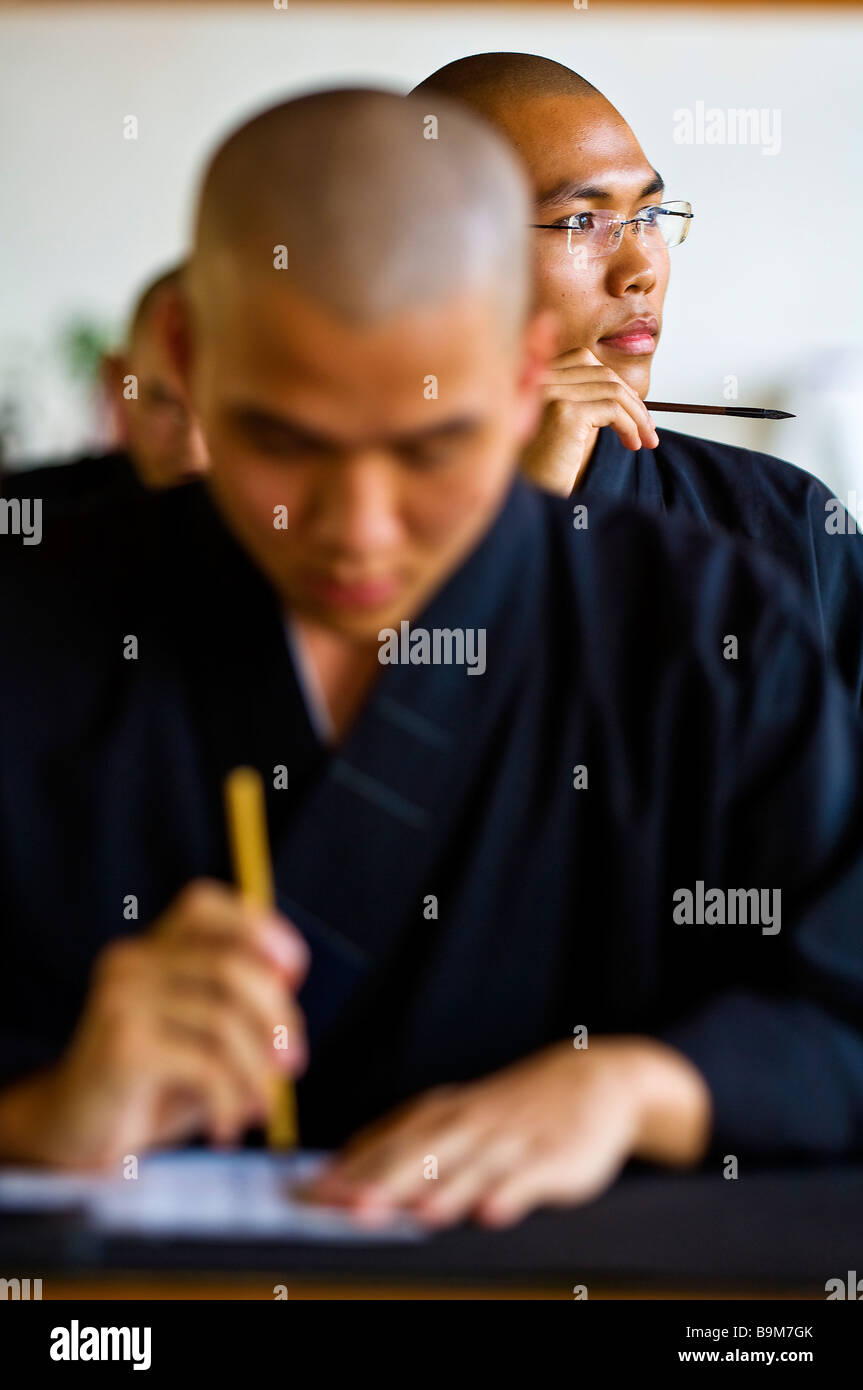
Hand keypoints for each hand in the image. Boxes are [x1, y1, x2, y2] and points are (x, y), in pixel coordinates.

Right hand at [0, 880, 308, 1167]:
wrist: (74, 1134)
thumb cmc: (149, 1085)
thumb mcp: (199, 1043)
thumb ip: (238, 1018)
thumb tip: (289, 1026)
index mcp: (148, 949)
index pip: (203, 904)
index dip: (259, 928)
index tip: (292, 974)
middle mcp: (130, 963)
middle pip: (228, 965)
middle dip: (276, 1014)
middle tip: (292, 1063)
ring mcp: (121, 1000)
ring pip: (223, 1019)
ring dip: (257, 1070)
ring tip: (263, 1105)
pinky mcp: (122, 1047)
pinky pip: (205, 1065)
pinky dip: (229, 1100)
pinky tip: (226, 1128)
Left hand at [302, 1037, 711, 1227]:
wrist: (593, 1078)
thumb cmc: (510, 1108)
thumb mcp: (454, 1116)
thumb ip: (403, 1144)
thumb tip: (341, 1173)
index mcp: (440, 1114)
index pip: (384, 1144)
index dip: (348, 1172)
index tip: (309, 1197)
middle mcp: (470, 1124)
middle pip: (422, 1154)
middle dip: (387, 1181)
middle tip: (351, 1207)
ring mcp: (512, 1140)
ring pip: (473, 1167)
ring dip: (446, 1190)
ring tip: (418, 1215)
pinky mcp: (553, 1157)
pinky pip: (529, 1176)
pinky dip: (511, 1193)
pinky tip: (493, 1212)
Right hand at [521, 348, 659, 495]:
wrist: (524, 500)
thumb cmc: (542, 470)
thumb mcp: (563, 427)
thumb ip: (583, 403)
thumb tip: (629, 394)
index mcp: (533, 377)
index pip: (584, 360)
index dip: (614, 383)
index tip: (632, 410)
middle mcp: (537, 379)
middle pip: (601, 372)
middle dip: (632, 399)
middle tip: (647, 428)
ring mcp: (549, 393)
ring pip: (612, 390)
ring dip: (637, 415)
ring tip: (645, 440)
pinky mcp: (563, 414)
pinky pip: (613, 410)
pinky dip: (630, 426)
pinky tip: (632, 445)